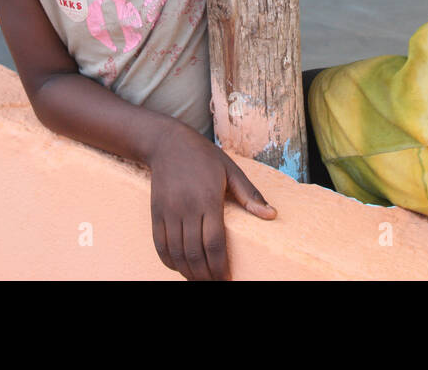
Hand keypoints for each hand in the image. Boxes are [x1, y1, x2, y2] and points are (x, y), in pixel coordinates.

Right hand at [148, 127, 276, 279]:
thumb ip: (250, 195)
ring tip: (200, 280)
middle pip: (194, 254)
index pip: (214, 244)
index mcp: (209, 199)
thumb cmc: (204, 157)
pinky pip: (161, 245)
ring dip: (188, 273)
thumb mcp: (231, 170)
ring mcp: (169, 212)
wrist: (168, 143)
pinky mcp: (156, 213)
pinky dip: (170, 262)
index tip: (227, 279)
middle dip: (205, 276)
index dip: (220, 267)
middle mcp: (186, 208)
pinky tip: (180, 268)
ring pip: (177, 254)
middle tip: (215, 284)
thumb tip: (271, 215)